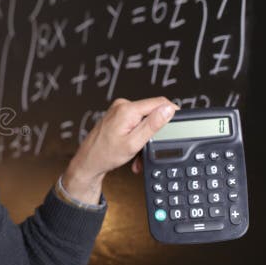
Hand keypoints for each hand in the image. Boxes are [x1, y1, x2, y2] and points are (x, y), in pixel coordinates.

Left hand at [63, 97, 177, 202]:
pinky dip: (137, 136)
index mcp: (127, 109)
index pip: (160, 102)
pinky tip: (132, 148)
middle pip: (151, 112)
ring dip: (145, 137)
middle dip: (154, 131)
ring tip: (138, 152)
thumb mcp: (134, 143)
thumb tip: (168, 109)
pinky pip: (135, 123)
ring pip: (143, 120)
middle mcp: (122, 106)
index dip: (171, 113)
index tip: (176, 125)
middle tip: (150, 147)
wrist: (88, 162)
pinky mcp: (117, 116)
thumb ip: (152, 125)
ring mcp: (118, 110)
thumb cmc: (105, 154)